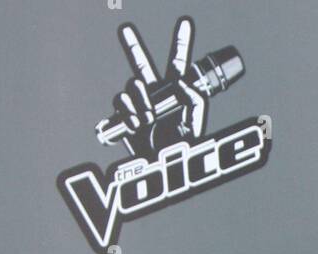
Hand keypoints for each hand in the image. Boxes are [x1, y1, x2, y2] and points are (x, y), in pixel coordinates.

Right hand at [111, 18, 207, 157]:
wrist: (162, 168)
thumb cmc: (182, 149)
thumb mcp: (196, 123)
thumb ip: (195, 98)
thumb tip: (179, 80)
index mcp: (176, 92)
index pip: (179, 63)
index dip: (181, 42)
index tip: (186, 22)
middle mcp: (156, 94)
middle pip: (142, 63)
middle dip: (133, 45)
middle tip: (125, 28)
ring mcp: (139, 104)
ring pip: (132, 85)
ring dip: (140, 100)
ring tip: (149, 118)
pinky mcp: (124, 115)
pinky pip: (120, 101)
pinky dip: (128, 112)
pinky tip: (137, 124)